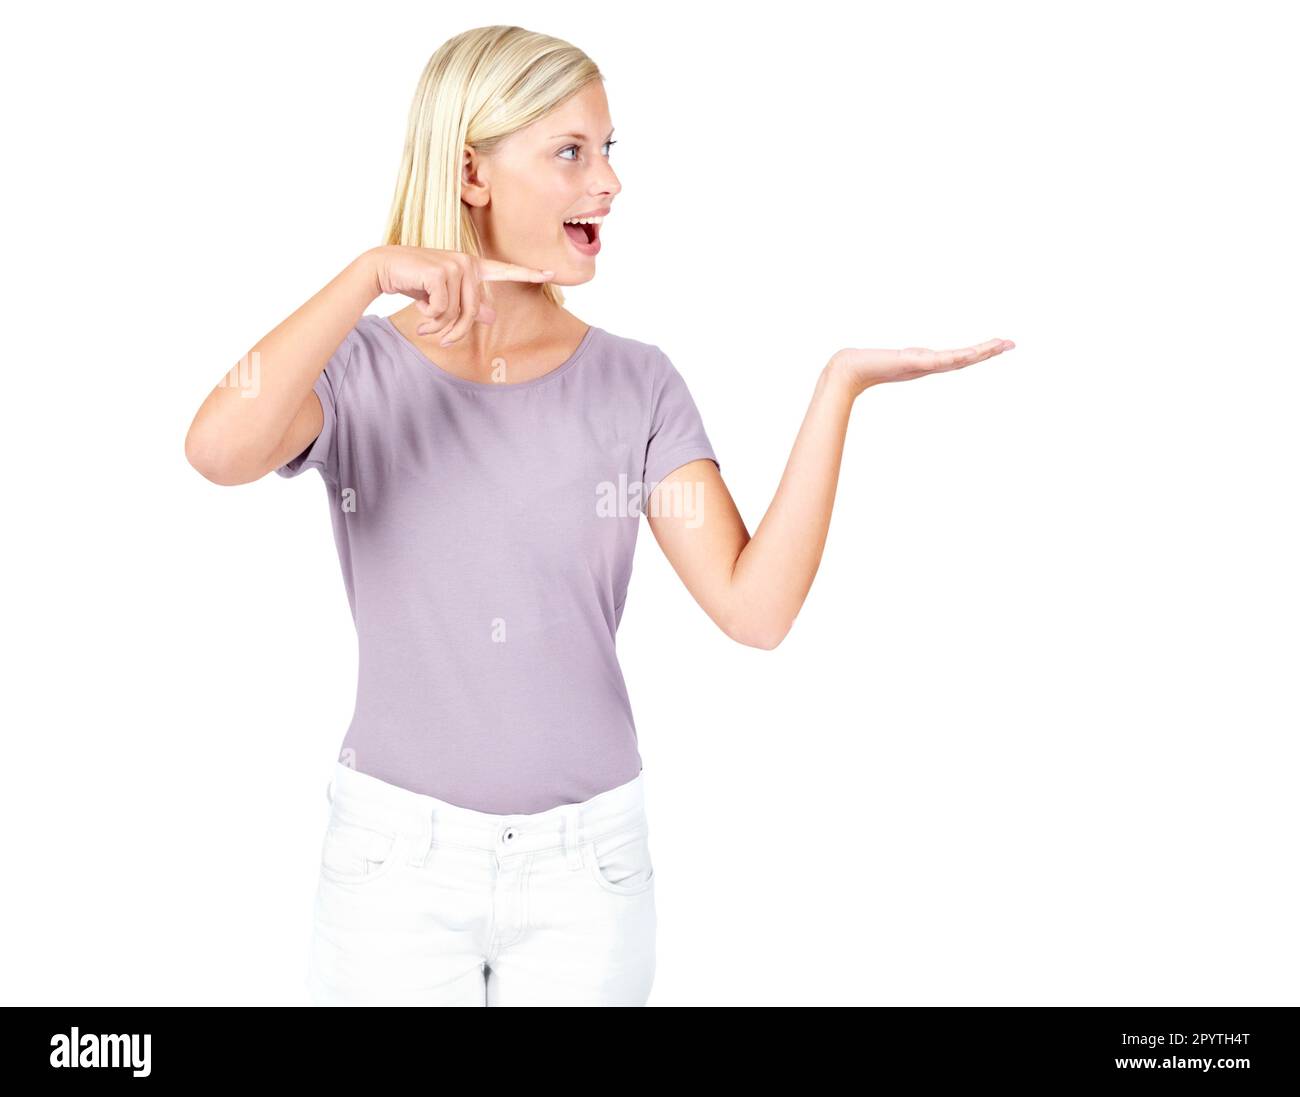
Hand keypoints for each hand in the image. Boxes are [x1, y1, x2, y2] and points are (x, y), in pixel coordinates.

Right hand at [368, 245, 554, 346]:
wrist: (384, 267)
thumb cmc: (415, 282)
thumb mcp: (444, 295)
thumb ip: (468, 305)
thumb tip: (491, 317)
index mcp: (473, 266)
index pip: (505, 270)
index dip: (528, 273)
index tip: (551, 273)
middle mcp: (468, 263)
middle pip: (474, 312)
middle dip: (454, 331)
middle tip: (434, 337)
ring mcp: (456, 265)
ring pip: (458, 314)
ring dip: (438, 326)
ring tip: (424, 323)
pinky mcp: (441, 272)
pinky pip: (443, 309)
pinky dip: (428, 314)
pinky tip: (417, 304)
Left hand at [830, 337, 1015, 397]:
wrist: (850, 371)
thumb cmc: (867, 363)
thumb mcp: (890, 356)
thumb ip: (899, 355)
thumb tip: (904, 352)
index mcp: (927, 361)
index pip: (959, 356)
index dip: (980, 351)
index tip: (1000, 344)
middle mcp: (928, 364)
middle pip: (965, 358)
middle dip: (988, 351)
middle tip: (1012, 343)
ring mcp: (923, 365)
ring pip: (958, 359)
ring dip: (979, 353)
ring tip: (1000, 345)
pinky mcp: (913, 363)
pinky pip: (939, 360)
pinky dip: (955, 358)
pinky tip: (968, 354)